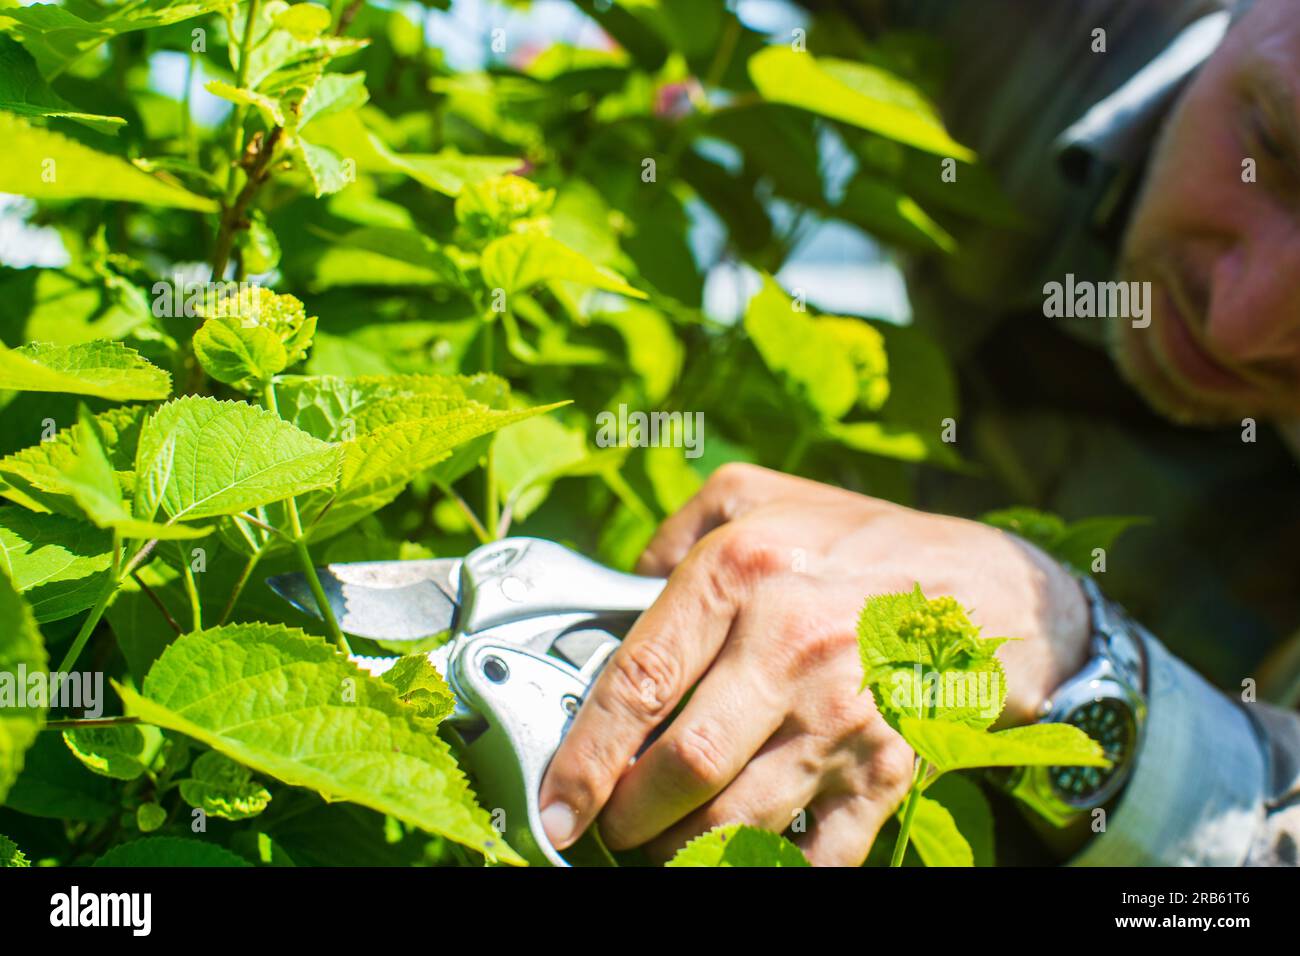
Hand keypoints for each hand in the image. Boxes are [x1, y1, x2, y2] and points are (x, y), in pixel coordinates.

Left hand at [538, 463, 1089, 864]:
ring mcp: (845, 710)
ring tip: (663, 845)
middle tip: (609, 827)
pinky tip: (739, 862)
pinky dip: (767, 873)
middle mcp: (790, 641)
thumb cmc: (864, 542)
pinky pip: (816, 854)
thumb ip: (675, 532)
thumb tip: (615, 589)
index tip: (556, 804)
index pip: (638, 681)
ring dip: (683, 852)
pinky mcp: (888, 766)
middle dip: (629, 816)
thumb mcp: (759, 495)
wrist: (995, 587)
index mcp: (742, 569)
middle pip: (683, 765)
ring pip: (737, 821)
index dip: (583, 757)